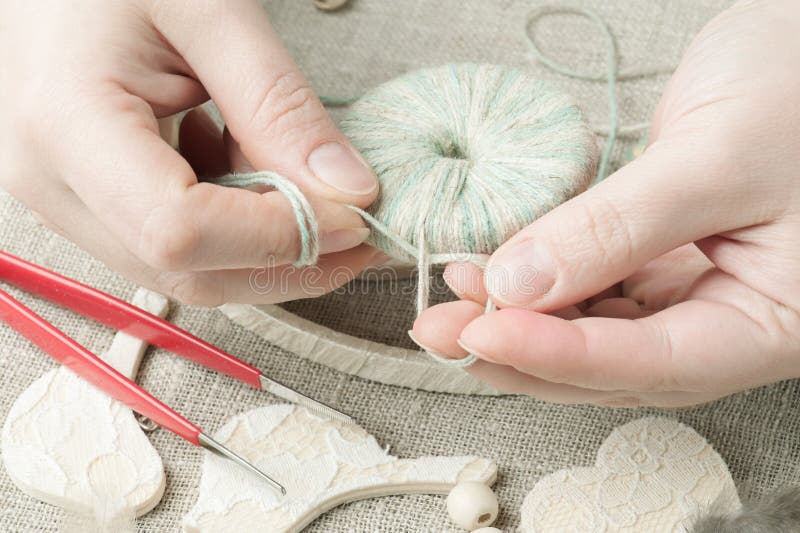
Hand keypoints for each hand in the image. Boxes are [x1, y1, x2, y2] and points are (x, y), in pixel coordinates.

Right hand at [0, 0, 382, 304]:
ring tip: (296, 173)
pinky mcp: (93, 205)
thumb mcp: (210, 10)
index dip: (279, 238)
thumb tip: (350, 193)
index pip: (181, 231)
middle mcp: (54, 185)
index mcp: (67, 125)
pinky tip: (242, 160)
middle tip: (360, 222)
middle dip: (289, 259)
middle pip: (189, 271)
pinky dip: (237, 226)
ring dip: (267, 244)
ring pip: (189, 272)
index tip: (354, 216)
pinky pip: (178, 248)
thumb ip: (280, 105)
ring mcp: (68, 203)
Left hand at [412, 0, 799, 406]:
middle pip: (614, 363)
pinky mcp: (664, 256)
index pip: (655, 362)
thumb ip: (617, 227)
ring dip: (522, 318)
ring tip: (453, 296)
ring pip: (597, 328)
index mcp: (775, 321)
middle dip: (521, 350)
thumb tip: (516, 285)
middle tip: (441, 334)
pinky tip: (493, 271)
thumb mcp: (716, 156)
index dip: (560, 354)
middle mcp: (734, 320)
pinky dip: (543, 281)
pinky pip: (596, 285)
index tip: (480, 334)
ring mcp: (697, 288)